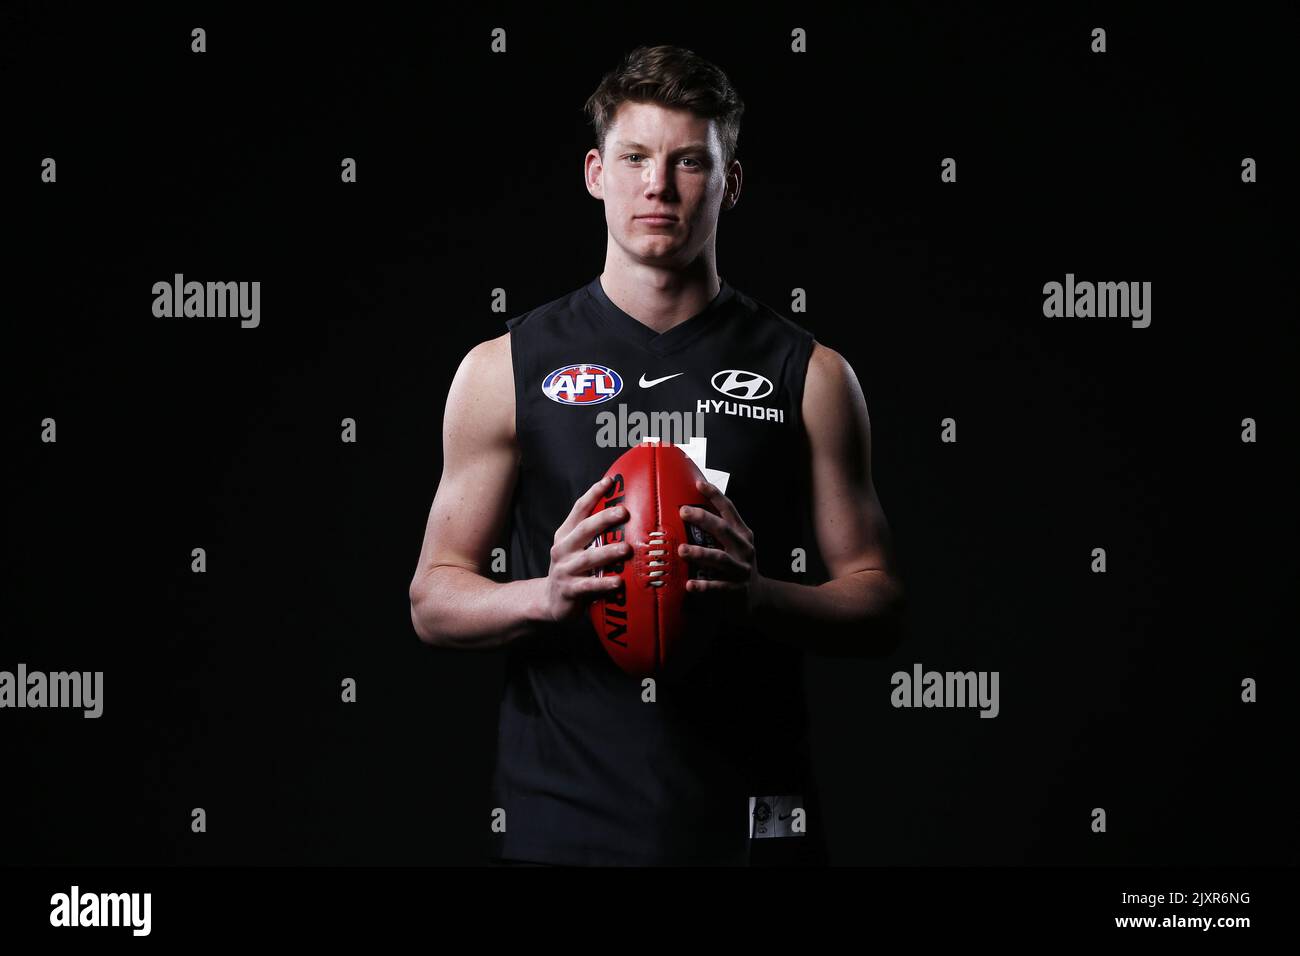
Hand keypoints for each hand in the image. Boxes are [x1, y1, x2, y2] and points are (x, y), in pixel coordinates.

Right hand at [542, 476, 631, 624]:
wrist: (550, 600)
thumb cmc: (573, 569)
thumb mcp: (577, 548)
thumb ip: (595, 534)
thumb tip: (627, 513)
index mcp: (566, 534)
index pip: (579, 509)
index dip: (593, 494)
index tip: (609, 480)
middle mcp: (562, 549)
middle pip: (584, 529)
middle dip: (604, 518)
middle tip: (624, 512)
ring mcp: (564, 570)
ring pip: (588, 558)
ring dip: (608, 552)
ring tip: (626, 548)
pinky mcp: (569, 591)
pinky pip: (588, 586)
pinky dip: (604, 584)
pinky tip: (618, 581)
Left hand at [677, 479, 766, 619]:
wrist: (759, 596)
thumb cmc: (738, 565)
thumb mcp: (735, 545)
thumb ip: (717, 531)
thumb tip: (689, 511)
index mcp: (743, 534)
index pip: (730, 510)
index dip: (715, 496)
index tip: (699, 483)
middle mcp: (744, 549)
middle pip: (724, 530)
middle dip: (704, 518)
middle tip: (684, 511)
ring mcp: (741, 570)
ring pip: (720, 558)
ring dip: (700, 553)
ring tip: (681, 550)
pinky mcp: (737, 590)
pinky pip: (719, 587)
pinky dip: (704, 586)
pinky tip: (689, 584)